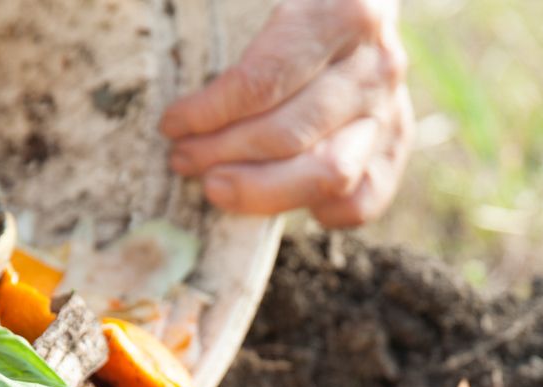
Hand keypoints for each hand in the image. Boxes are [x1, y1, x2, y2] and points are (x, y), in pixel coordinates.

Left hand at [161, 0, 412, 227]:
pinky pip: (361, 200)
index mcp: (349, 9)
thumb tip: (148, 9)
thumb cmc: (286, 4)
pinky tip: (279, 197)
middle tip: (181, 159)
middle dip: (224, 152)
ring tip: (214, 186)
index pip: (266, 80)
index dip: (211, 110)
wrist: (356, 7)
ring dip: (262, 190)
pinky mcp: (394, 148)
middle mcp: (378, 64)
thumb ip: (215, 10)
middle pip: (291, 132)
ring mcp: (391, 110)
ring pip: (329, 174)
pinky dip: (320, 211)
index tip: (172, 123)